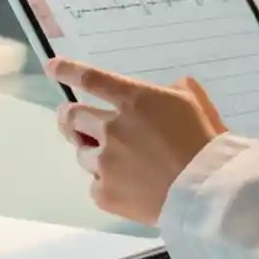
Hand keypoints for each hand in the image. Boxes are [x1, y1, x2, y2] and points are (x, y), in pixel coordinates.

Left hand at [48, 57, 223, 226]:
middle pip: (72, 117)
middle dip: (71, 118)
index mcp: (134, 100)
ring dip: (93, 152)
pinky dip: (107, 183)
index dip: (67, 70)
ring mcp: (105, 162)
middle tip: (77, 123)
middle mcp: (112, 127)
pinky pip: (95, 184)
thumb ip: (173, 89)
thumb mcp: (194, 102)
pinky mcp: (103, 193)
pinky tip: (129, 186)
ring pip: (81, 152)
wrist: (205, 191)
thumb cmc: (204, 142)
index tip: (52, 66)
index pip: (91, 79)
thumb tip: (164, 90)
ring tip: (119, 162)